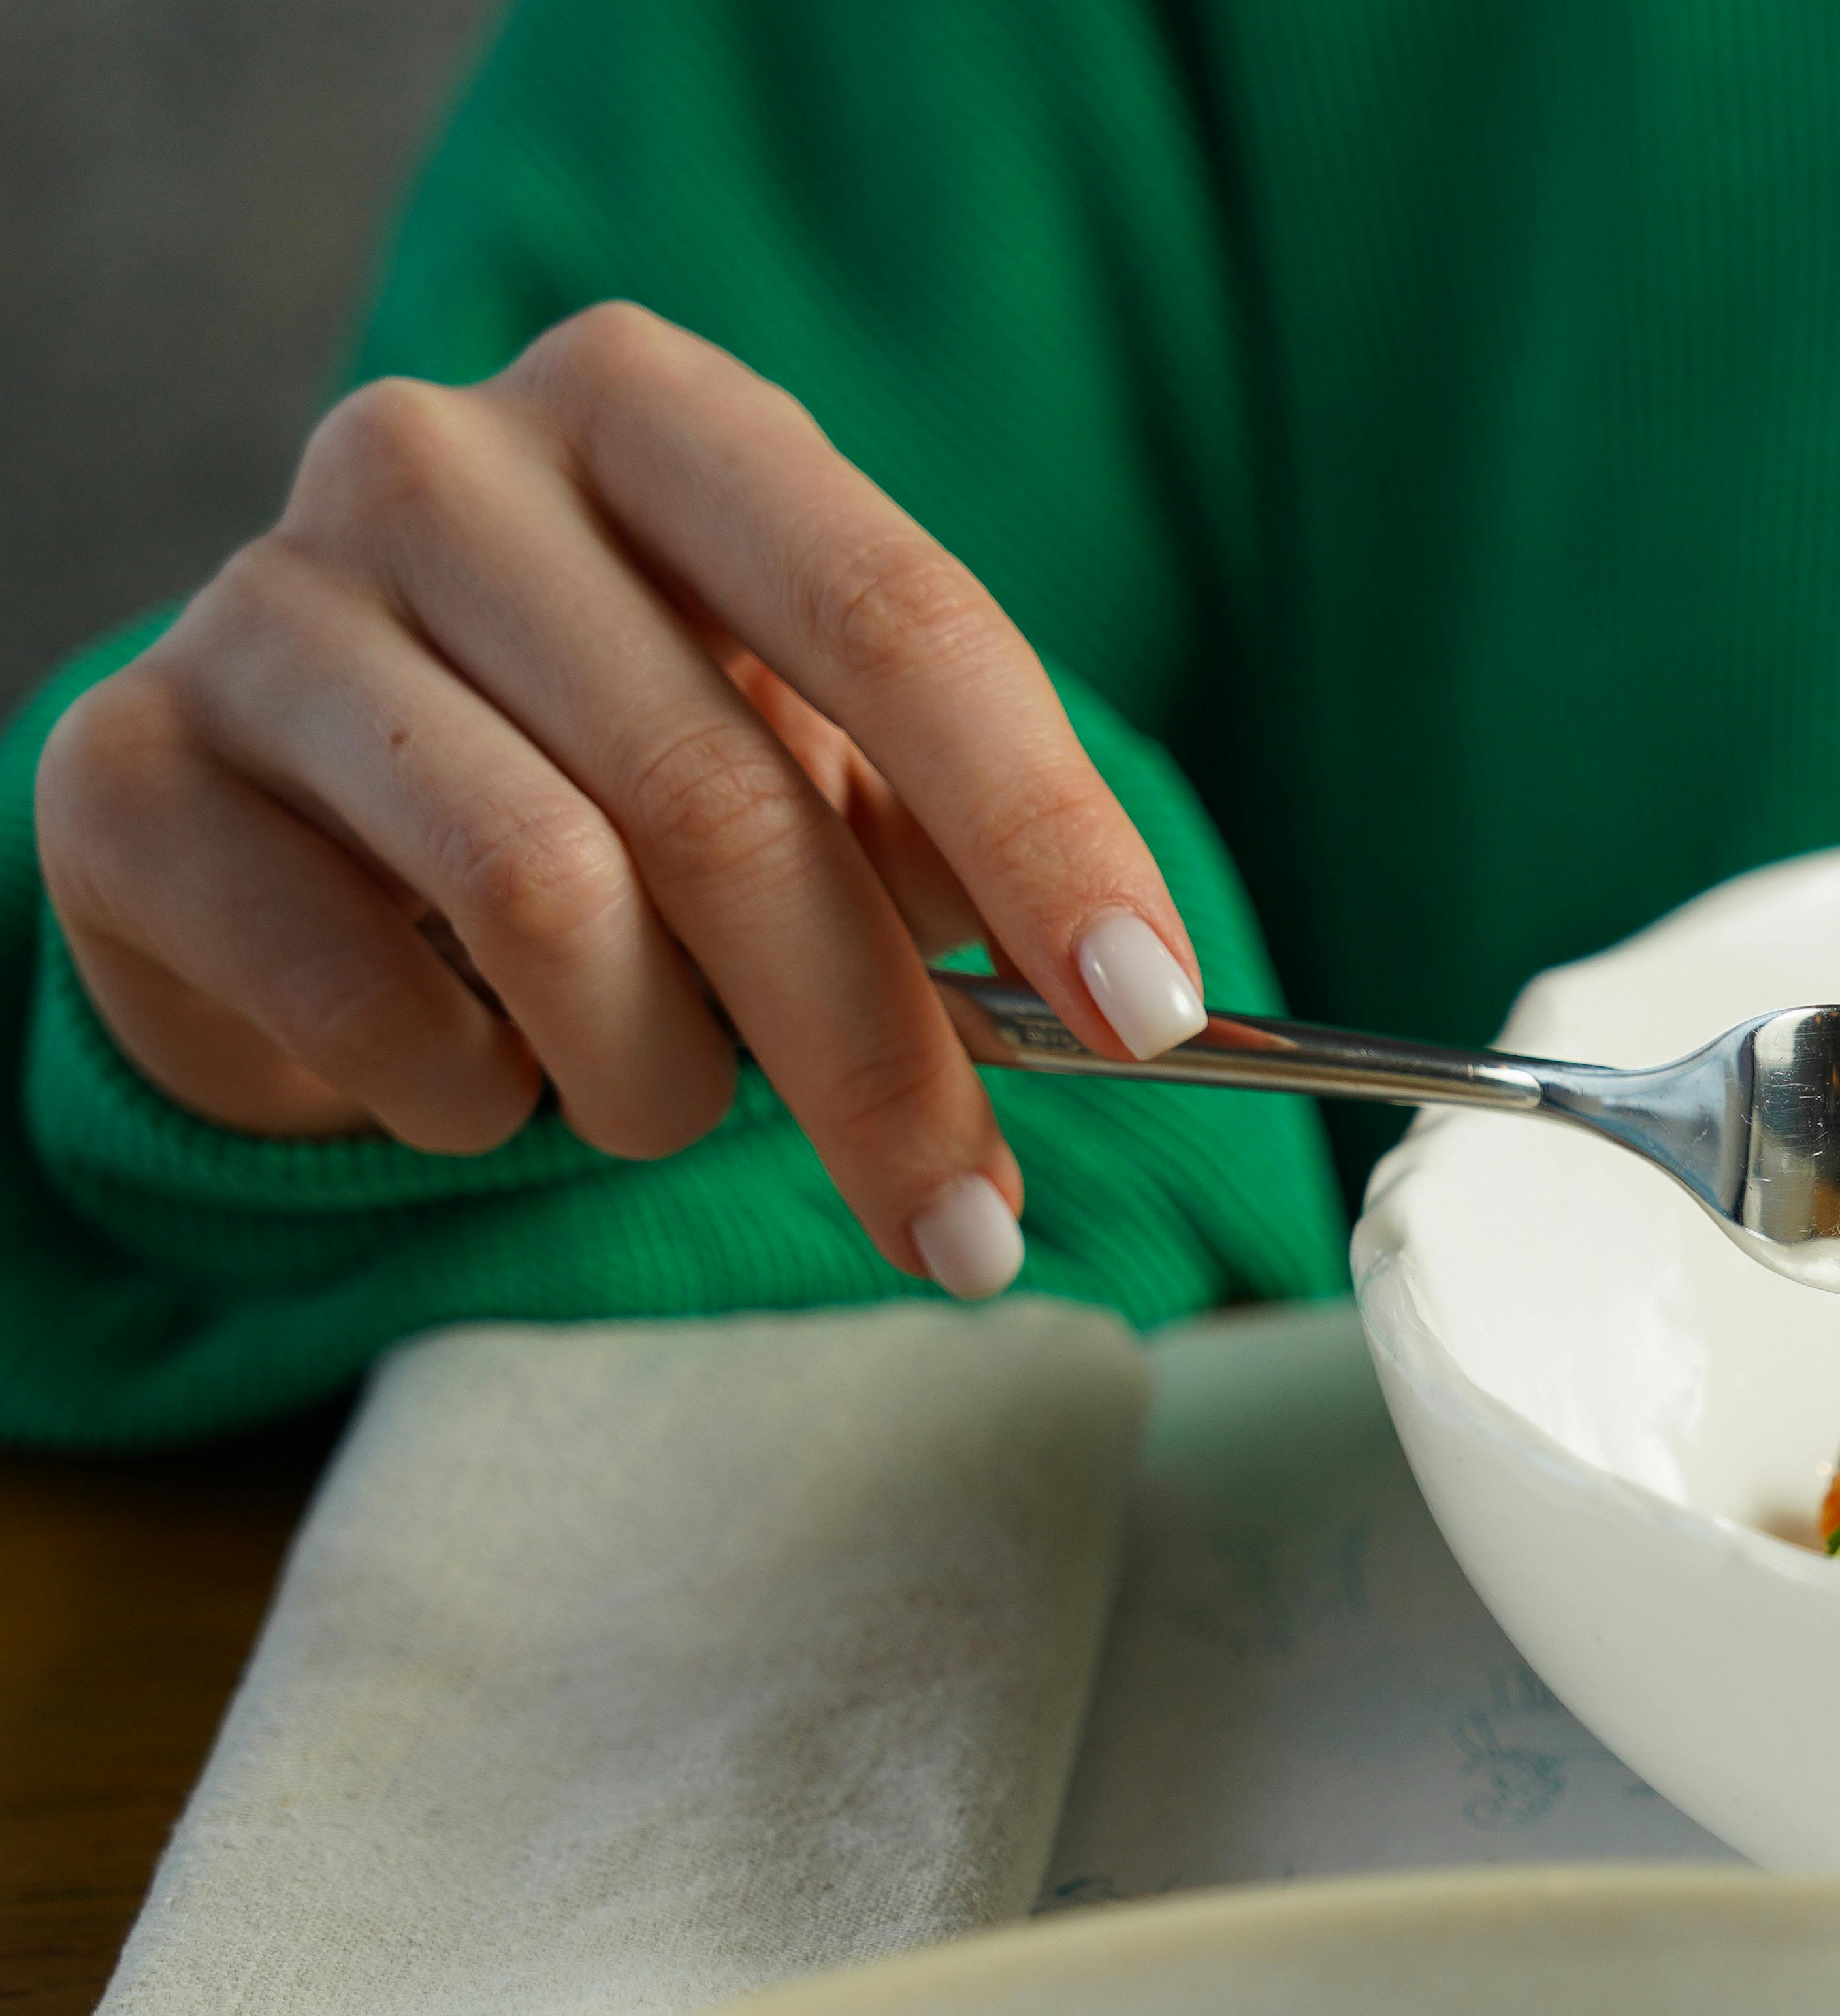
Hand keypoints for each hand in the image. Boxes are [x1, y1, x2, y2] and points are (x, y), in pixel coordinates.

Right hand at [28, 302, 1208, 1297]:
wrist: (308, 820)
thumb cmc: (609, 777)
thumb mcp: (800, 762)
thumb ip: (936, 845)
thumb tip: (1108, 997)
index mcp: (654, 414)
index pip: (898, 616)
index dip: (1044, 831)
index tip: (1154, 1017)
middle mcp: (442, 462)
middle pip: (727, 798)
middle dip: (876, 1053)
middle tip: (965, 1224)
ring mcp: (265, 607)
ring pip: (549, 902)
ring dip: (658, 1078)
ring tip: (665, 1108)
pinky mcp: (131, 772)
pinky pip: (363, 993)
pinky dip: (469, 1090)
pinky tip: (481, 1075)